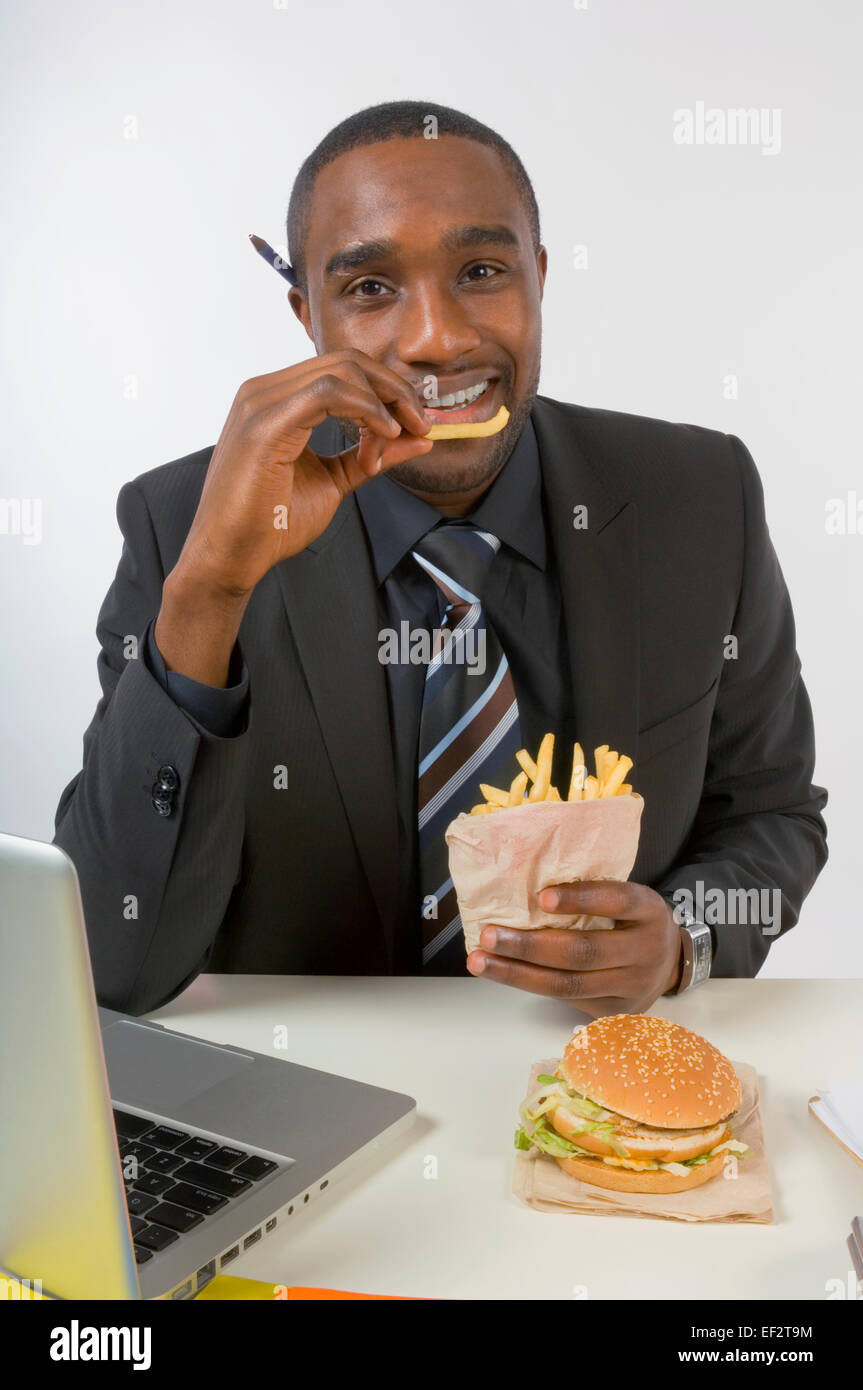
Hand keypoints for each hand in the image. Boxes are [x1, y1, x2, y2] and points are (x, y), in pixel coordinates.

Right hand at [175, 349, 434, 599]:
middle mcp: (265, 391)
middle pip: (346, 361)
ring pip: (340, 371)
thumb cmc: (270, 524)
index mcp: (277, 399)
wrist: (230, 557)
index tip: (418, 424)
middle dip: (394, 389)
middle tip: (422, 424)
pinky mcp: (263, 424)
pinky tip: (383, 435)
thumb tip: (418, 439)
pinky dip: (365, 410)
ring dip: (383, 401)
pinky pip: (326, 394)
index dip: (388, 390)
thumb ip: (370, 456)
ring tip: (401, 435)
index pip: (342, 369)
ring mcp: (260, 403)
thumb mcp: (334, 482)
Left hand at [466, 880, 683, 1016]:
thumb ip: (595, 893)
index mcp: (649, 911)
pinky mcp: (616, 1010)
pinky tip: (503, 973)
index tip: (541, 896)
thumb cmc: (634, 920)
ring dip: (518, 973)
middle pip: (584, 951)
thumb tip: (528, 886)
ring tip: (481, 960)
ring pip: (569, 983)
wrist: (671, 962)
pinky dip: (532, 985)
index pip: (616, 901)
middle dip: (530, 945)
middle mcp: (645, 949)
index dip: (580, 899)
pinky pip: (568, 998)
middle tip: (490, 935)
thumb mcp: (629, 898)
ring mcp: (633, 985)